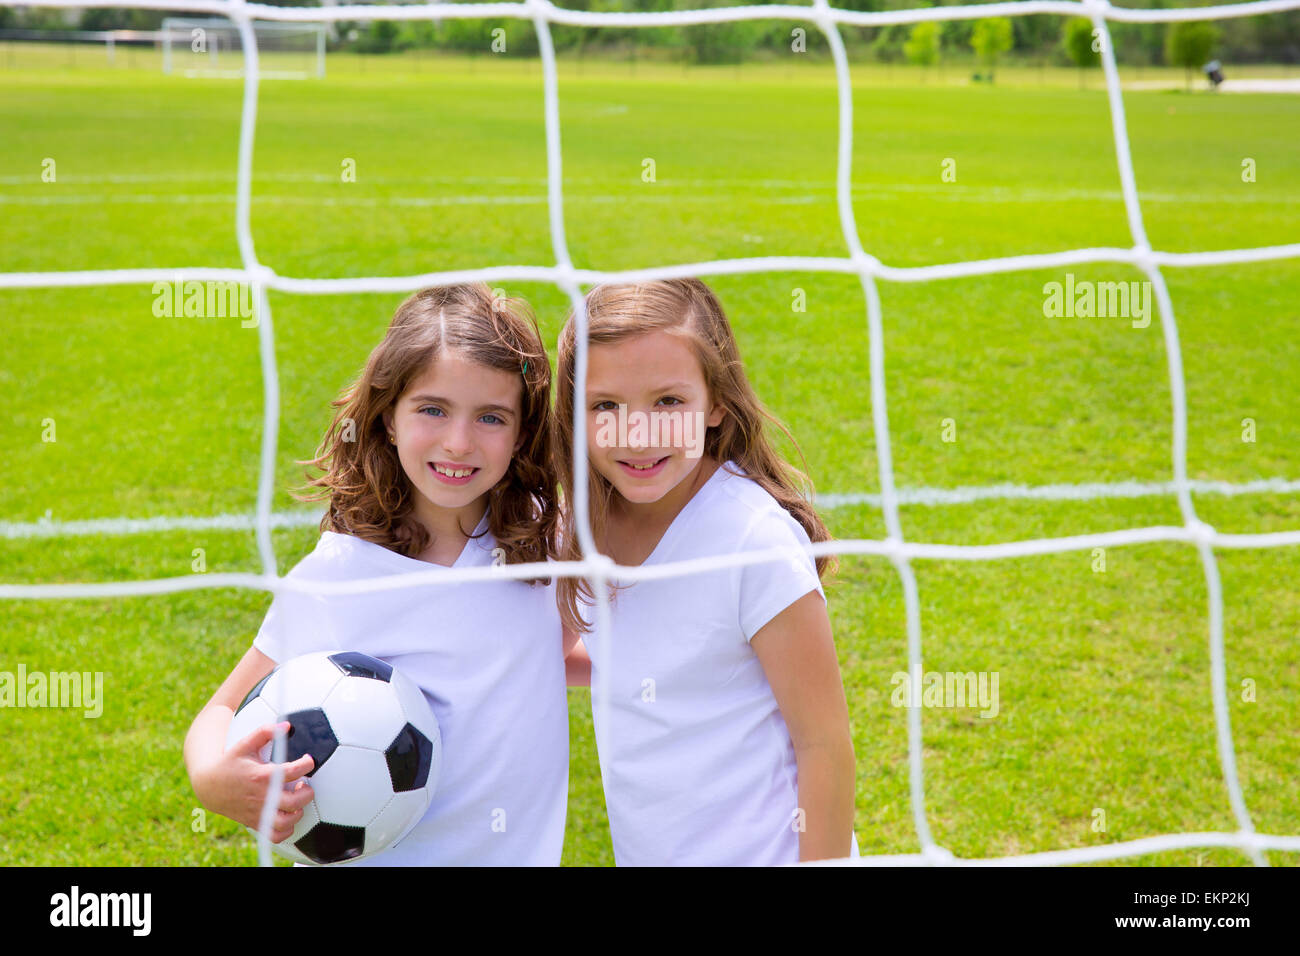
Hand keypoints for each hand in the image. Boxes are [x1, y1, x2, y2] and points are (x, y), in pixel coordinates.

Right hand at [193, 721, 315, 841]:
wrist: (210, 786)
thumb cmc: (231, 762)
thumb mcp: (245, 744)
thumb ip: (265, 732)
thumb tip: (286, 726)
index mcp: (262, 776)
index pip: (293, 771)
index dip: (307, 764)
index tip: (308, 760)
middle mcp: (262, 796)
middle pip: (294, 801)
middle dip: (307, 792)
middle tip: (304, 785)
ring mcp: (259, 812)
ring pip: (286, 822)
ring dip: (298, 812)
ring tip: (297, 800)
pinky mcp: (255, 822)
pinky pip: (275, 835)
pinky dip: (286, 831)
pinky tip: (289, 816)